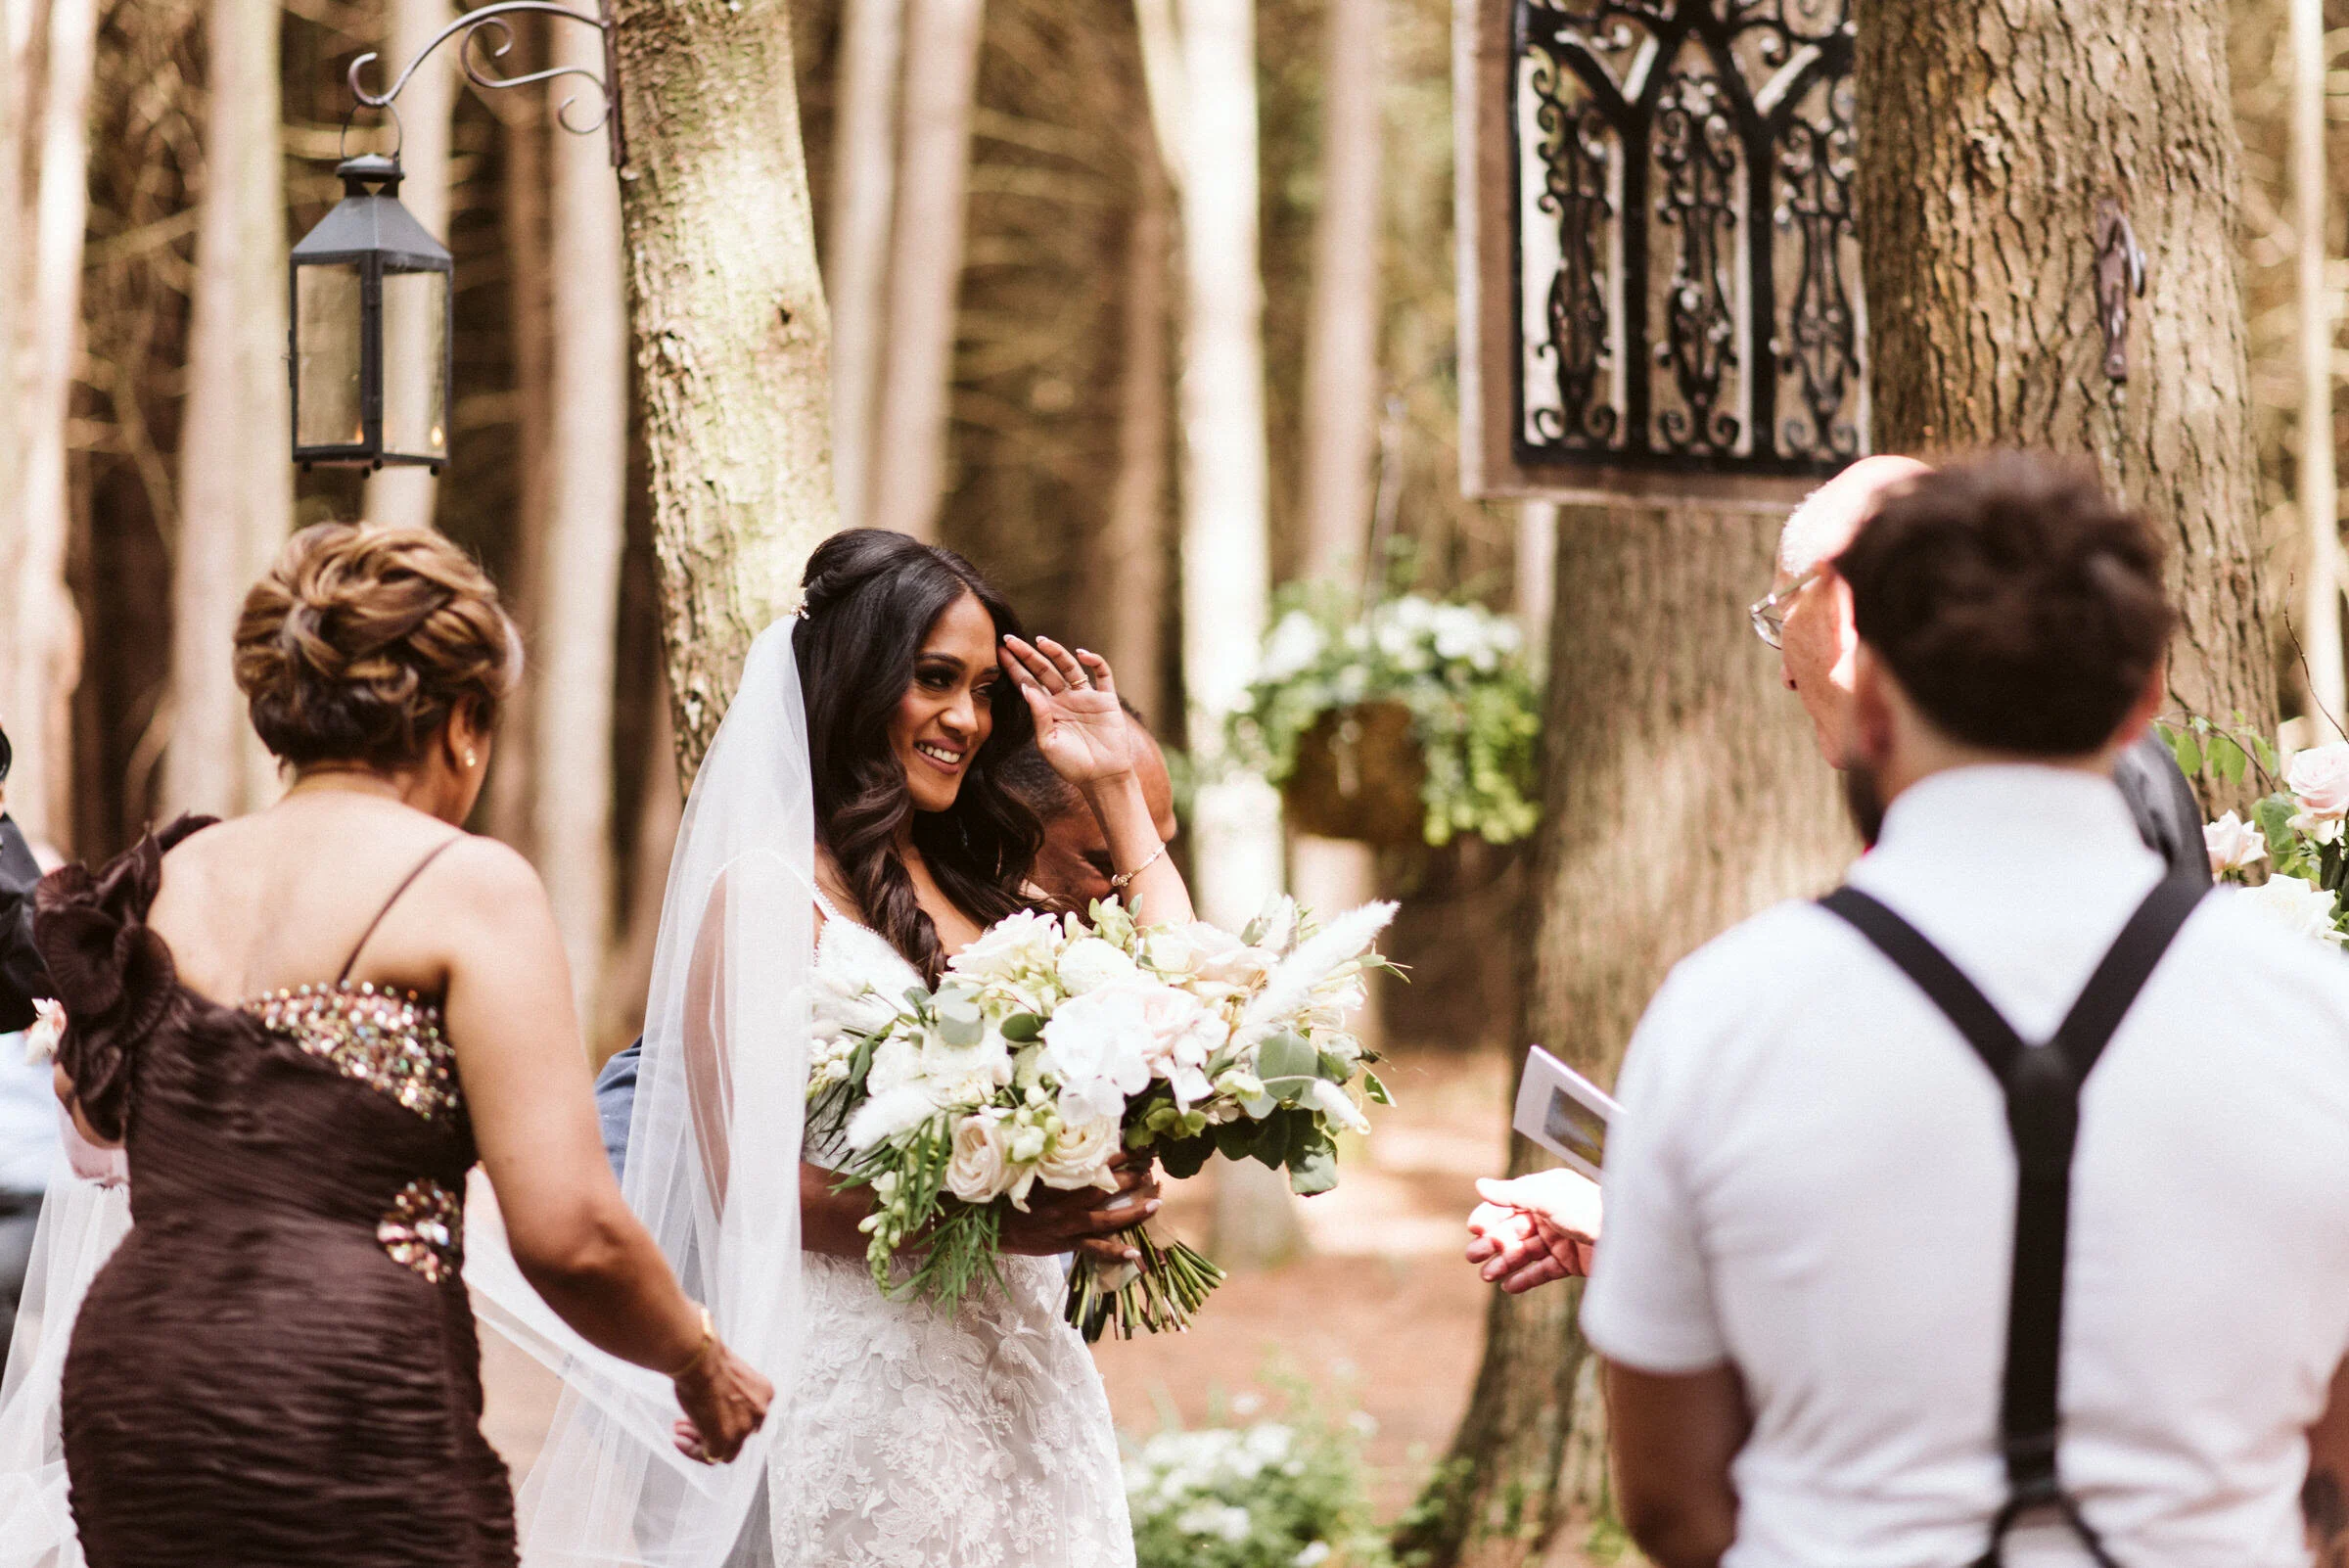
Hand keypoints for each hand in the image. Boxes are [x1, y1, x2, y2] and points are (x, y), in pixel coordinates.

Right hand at [670, 1336, 772, 1464]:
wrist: (699, 1359)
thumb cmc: (707, 1361)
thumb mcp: (728, 1379)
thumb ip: (729, 1398)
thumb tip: (714, 1413)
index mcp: (764, 1394)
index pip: (747, 1418)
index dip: (723, 1419)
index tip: (704, 1416)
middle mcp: (760, 1413)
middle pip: (736, 1434)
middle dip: (711, 1430)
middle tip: (687, 1426)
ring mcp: (744, 1428)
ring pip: (724, 1449)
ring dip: (699, 1442)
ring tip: (678, 1433)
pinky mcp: (724, 1440)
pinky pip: (709, 1456)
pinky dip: (691, 1450)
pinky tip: (677, 1440)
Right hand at [998, 1150, 1160, 1264]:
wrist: (992, 1226)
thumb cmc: (1009, 1195)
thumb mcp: (1028, 1172)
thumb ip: (1051, 1161)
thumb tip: (1073, 1140)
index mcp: (1057, 1180)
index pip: (1092, 1164)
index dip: (1117, 1155)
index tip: (1137, 1146)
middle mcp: (1066, 1202)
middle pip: (1105, 1189)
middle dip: (1130, 1178)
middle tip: (1151, 1168)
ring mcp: (1068, 1225)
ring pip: (1106, 1219)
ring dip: (1133, 1212)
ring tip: (1156, 1204)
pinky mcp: (1066, 1243)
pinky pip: (1094, 1249)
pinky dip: (1115, 1252)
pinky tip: (1135, 1252)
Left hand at [1000, 636, 1131, 787]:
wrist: (1102, 778)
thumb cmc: (1072, 766)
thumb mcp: (1048, 743)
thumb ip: (1038, 716)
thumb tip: (1027, 688)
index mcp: (1048, 710)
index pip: (1027, 682)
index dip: (1014, 667)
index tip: (999, 652)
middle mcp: (1065, 699)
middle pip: (1044, 670)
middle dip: (1027, 654)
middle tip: (1010, 639)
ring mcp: (1086, 698)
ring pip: (1069, 667)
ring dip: (1056, 652)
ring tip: (1041, 641)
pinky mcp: (1107, 700)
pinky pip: (1103, 675)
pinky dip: (1095, 661)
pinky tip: (1082, 654)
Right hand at [1465, 1171, 1601, 1293]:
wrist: (1627, 1237)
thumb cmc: (1589, 1209)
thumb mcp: (1546, 1197)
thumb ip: (1512, 1194)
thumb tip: (1480, 1185)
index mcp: (1545, 1193)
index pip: (1509, 1203)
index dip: (1490, 1215)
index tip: (1474, 1228)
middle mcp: (1551, 1215)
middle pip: (1514, 1230)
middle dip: (1493, 1242)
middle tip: (1473, 1255)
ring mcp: (1560, 1240)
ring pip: (1525, 1252)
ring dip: (1505, 1262)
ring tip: (1487, 1274)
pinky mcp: (1570, 1263)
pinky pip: (1542, 1271)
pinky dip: (1525, 1278)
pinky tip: (1509, 1286)